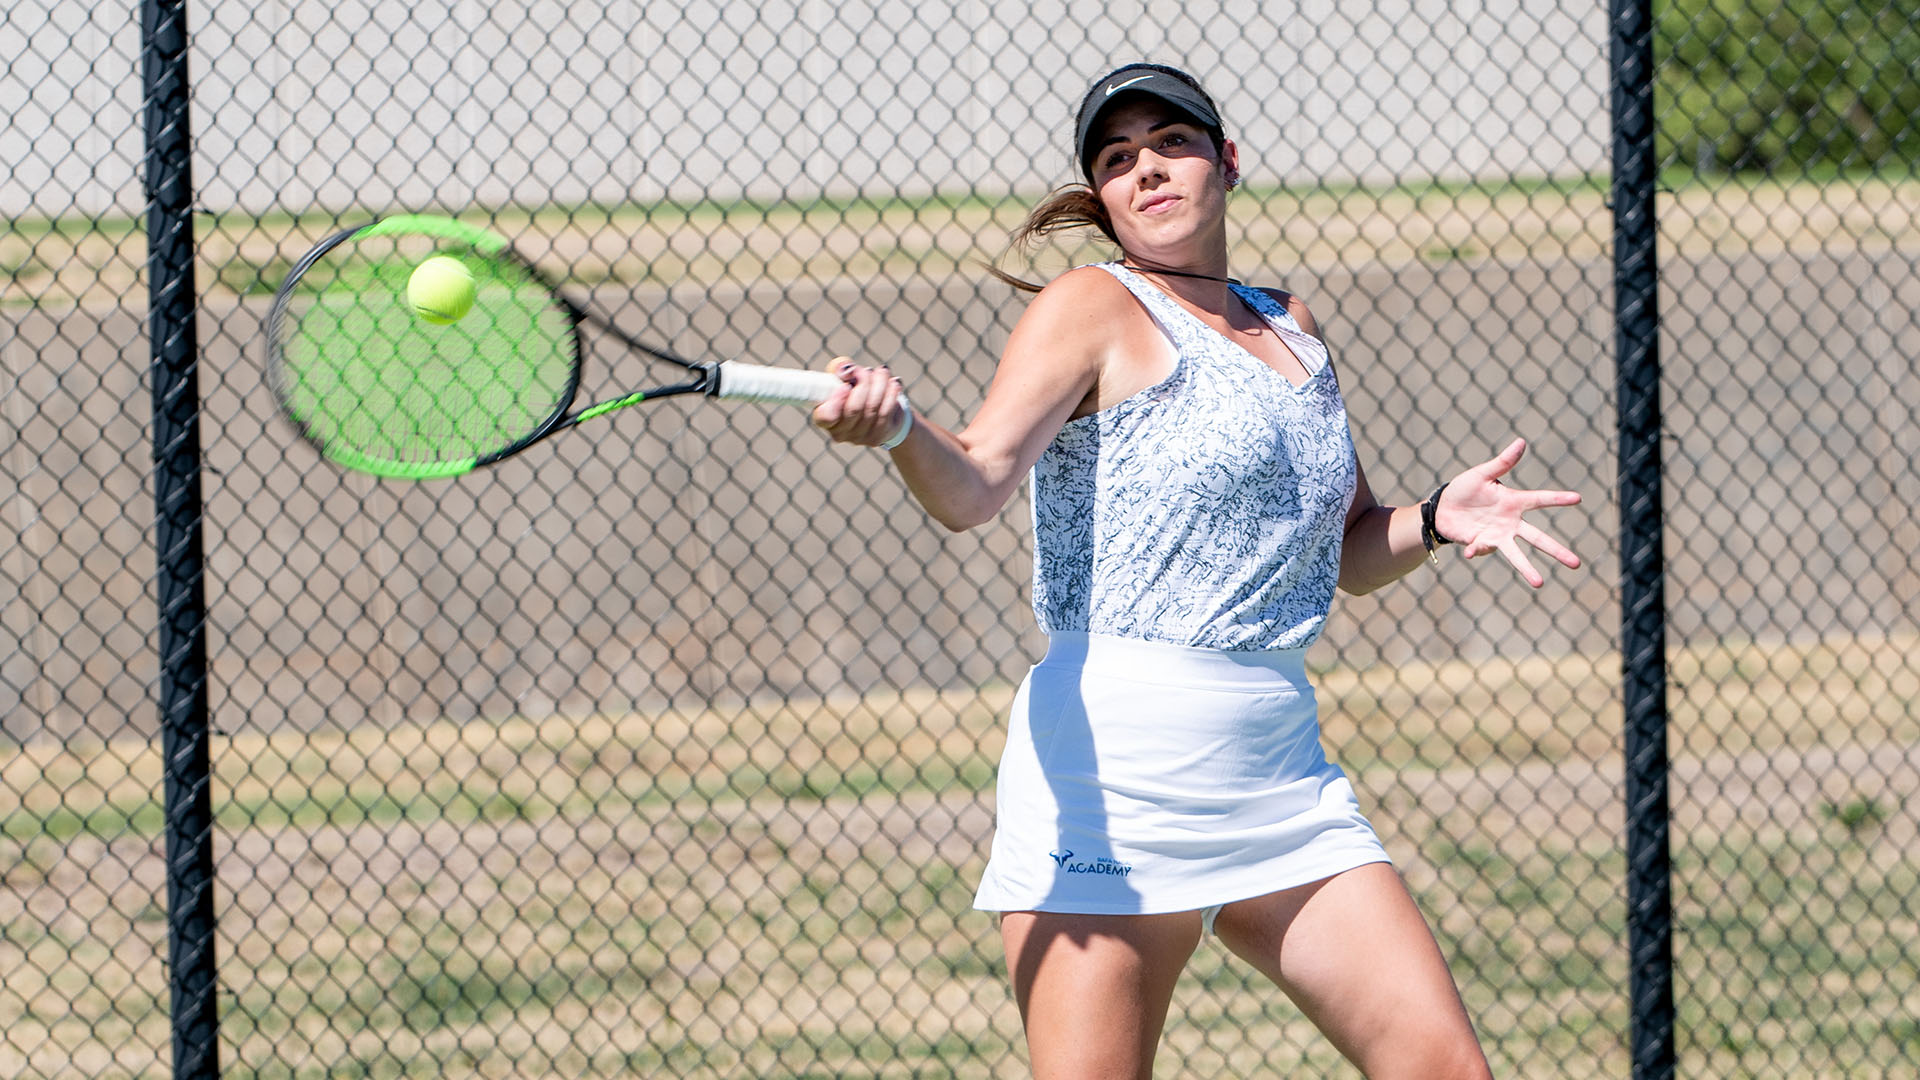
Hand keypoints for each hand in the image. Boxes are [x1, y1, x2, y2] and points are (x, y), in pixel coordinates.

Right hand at [811, 357, 908, 447]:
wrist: (880, 410)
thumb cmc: (856, 391)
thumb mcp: (845, 378)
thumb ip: (841, 370)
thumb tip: (846, 369)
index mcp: (824, 418)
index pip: (826, 416)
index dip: (836, 400)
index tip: (846, 385)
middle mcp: (839, 433)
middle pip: (854, 409)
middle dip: (863, 383)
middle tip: (865, 370)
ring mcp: (858, 438)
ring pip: (872, 408)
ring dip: (879, 384)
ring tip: (881, 372)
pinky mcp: (877, 438)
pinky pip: (885, 413)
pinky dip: (891, 394)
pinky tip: (893, 383)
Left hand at [1434, 438, 1581, 587]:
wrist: (1443, 508)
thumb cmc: (1465, 489)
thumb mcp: (1481, 474)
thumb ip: (1502, 462)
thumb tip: (1521, 442)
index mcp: (1514, 502)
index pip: (1541, 500)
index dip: (1558, 498)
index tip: (1578, 498)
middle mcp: (1511, 522)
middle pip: (1538, 538)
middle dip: (1557, 551)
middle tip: (1576, 564)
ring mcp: (1497, 536)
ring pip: (1516, 554)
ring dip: (1527, 568)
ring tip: (1539, 583)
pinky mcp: (1481, 544)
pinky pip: (1482, 549)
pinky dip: (1477, 550)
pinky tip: (1470, 550)